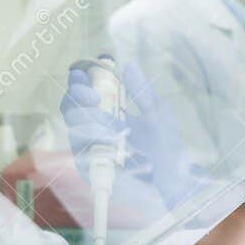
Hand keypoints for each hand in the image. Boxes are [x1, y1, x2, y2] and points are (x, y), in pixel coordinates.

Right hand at [60, 61, 202, 208]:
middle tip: (95, 98)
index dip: (78, 80)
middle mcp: (95, 129)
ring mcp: (91, 149)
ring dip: (89, 121)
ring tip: (112, 125)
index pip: (84, 92)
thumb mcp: (157, 113)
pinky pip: (81, 154)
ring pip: (74, 128)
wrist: (173, 179)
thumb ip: (141, 91)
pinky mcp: (91, 170)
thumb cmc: (167, 146)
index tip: (82, 72)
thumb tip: (128, 65)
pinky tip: (110, 142)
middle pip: (70, 107)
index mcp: (108, 112)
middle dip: (78, 97)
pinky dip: (96, 144)